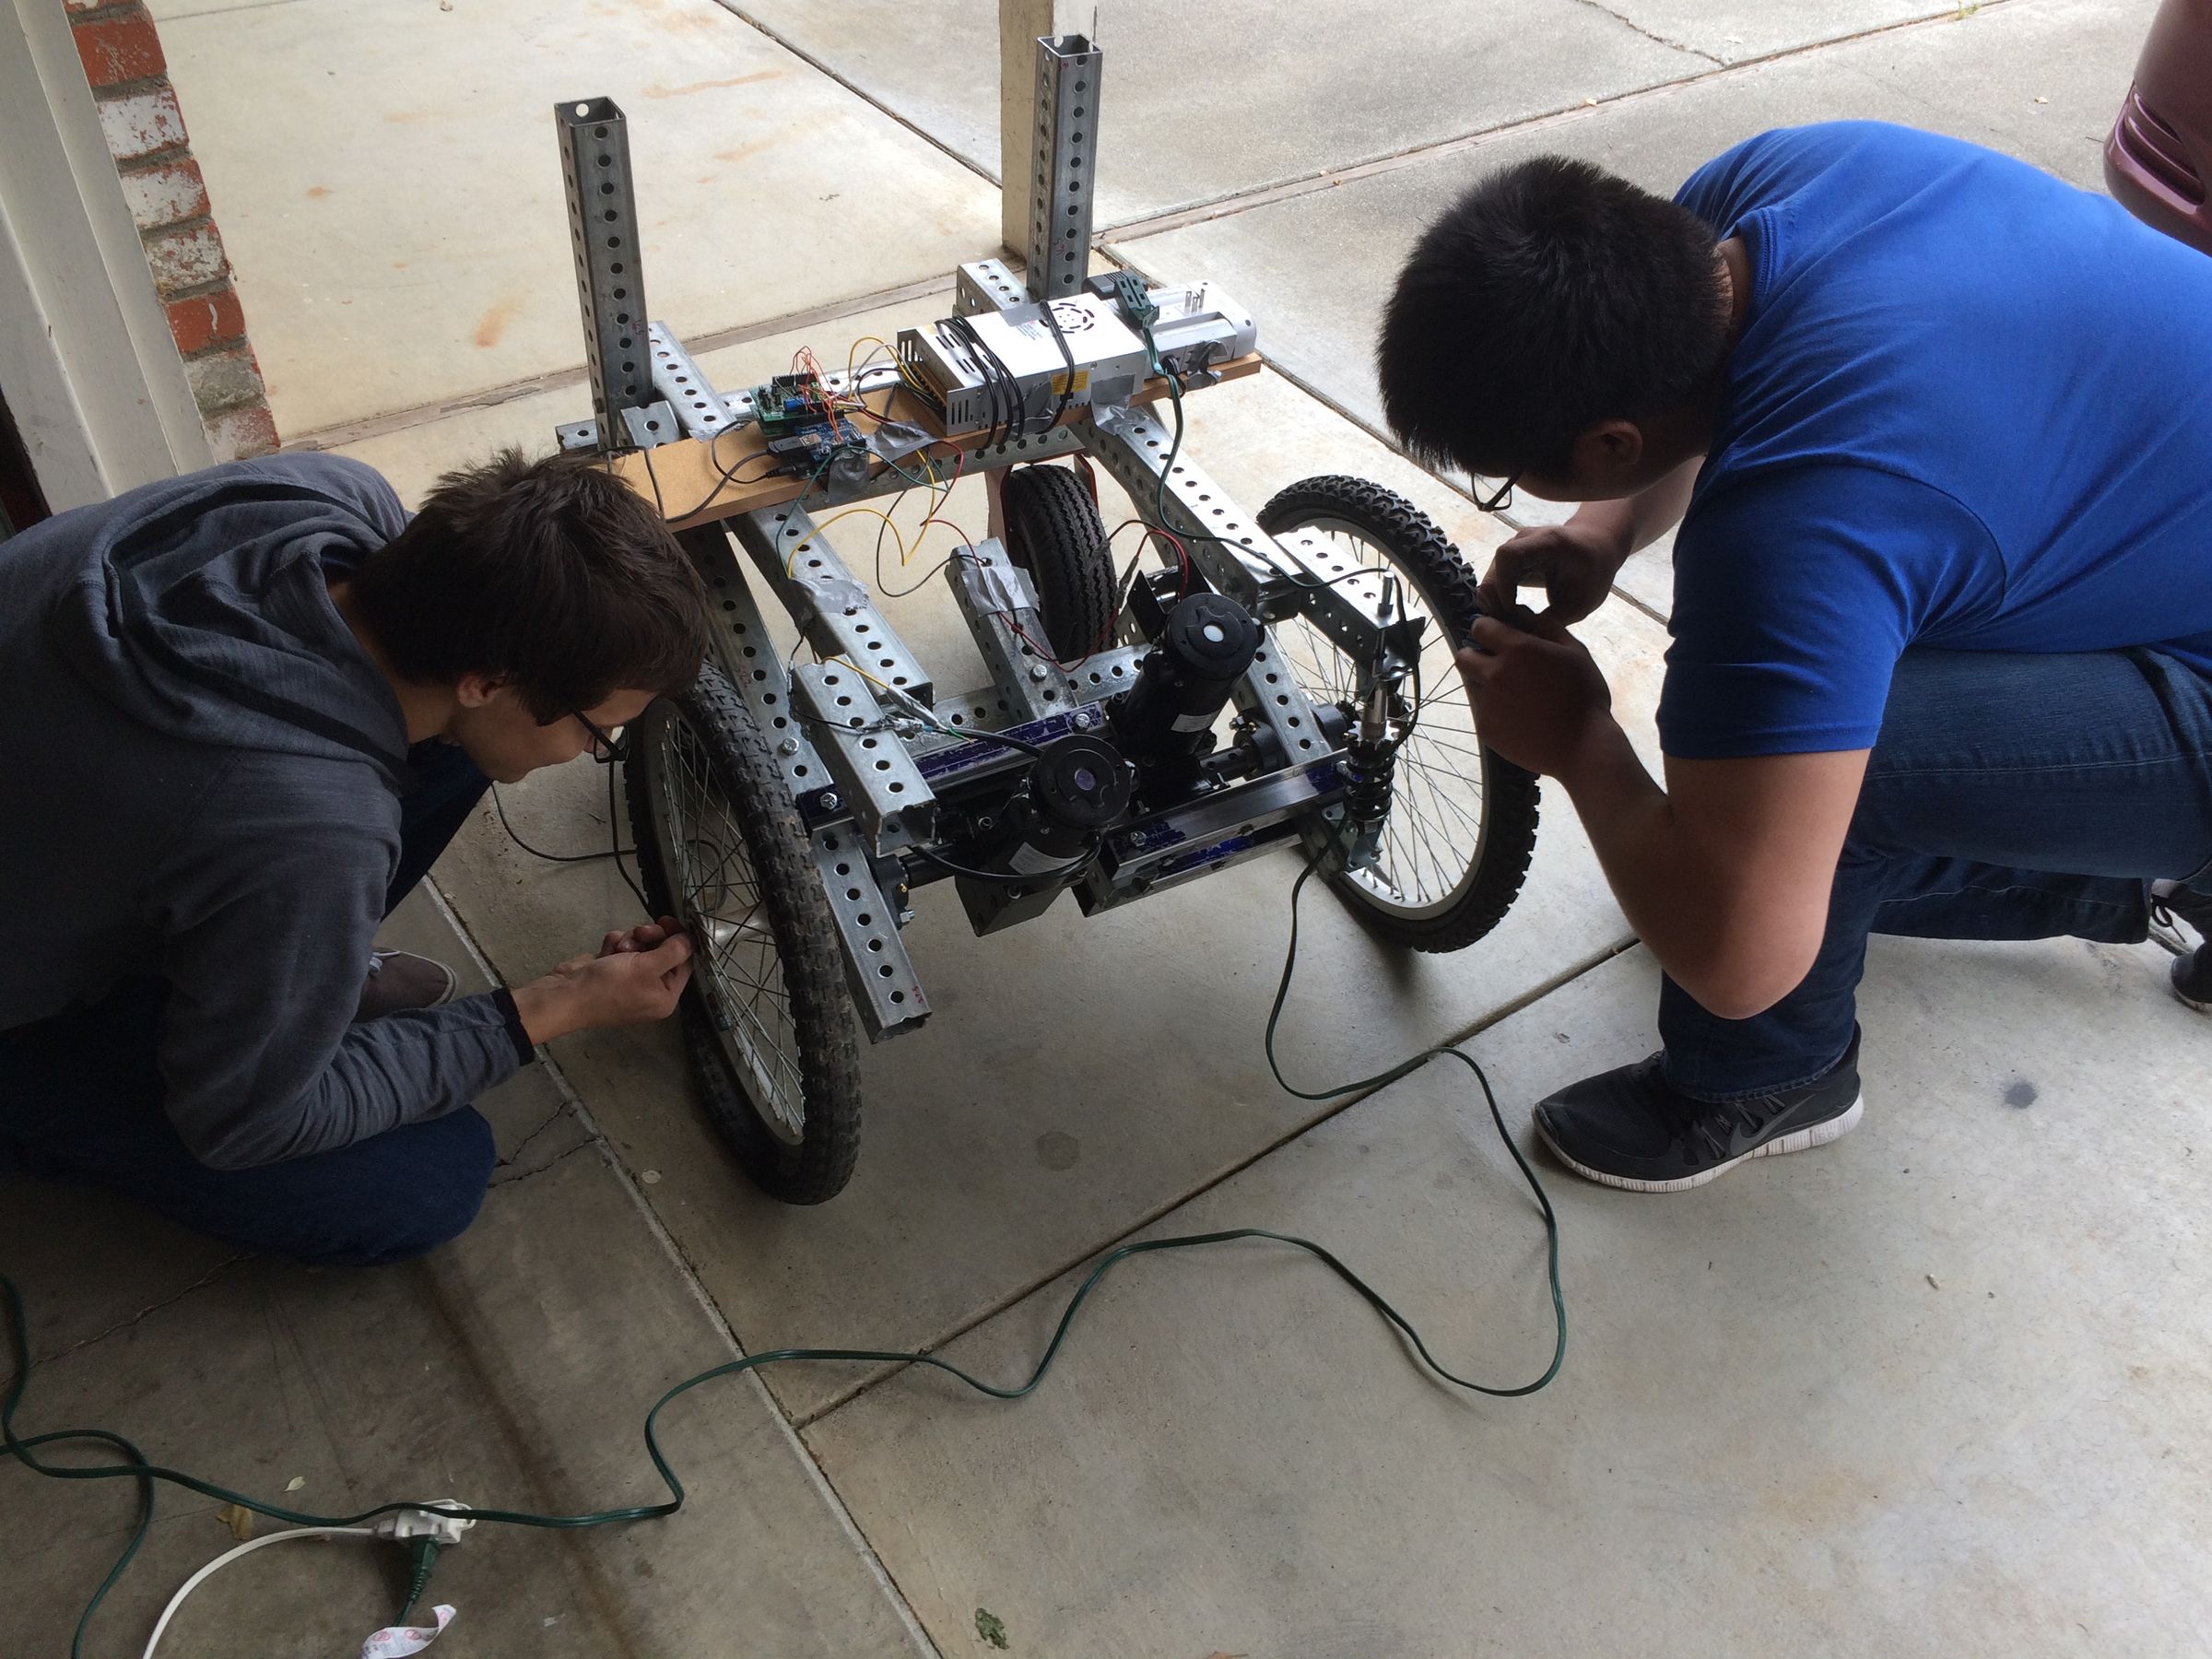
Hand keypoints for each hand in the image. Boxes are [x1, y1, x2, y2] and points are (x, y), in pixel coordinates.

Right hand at [512, 926, 692, 1044]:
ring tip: (618, 947)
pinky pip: (623, 947)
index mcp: (665, 997)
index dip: (679, 940)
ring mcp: (630, 978)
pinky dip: (615, 944)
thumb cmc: (609, 985)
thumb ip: (674, 952)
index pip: (684, 963)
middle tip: (642, 931)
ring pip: (642, 945)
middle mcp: (651, 989)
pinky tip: (605, 950)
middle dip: (651, 937)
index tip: (670, 921)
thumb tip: (692, 940)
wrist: (564, 994)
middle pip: (663, 951)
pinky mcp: (612, 968)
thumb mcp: (647, 967)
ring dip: (631, 940)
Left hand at [1455, 609, 1614, 778]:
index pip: (1480, 627)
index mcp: (1517, 650)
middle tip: (1496, 665)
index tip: (1497, 637)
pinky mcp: (1485, 728)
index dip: (1488, 629)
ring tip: (1513, 695)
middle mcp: (1495, 674)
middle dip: (1475, 655)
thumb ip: (1547, 627)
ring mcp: (1487, 703)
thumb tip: (1523, 612)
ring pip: (1471, 684)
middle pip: (1463, 656)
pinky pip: (1480, 710)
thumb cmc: (1585, 697)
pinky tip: (1516, 716)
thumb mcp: (1575, 653)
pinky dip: (1492, 709)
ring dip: (1484, 684)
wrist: (1583, 748)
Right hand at [1477, 518, 1628, 626]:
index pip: (1508, 557)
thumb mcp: (1581, 603)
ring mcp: (1514, 546)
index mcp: (1547, 543)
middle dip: (1497, 602)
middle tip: (1512, 627)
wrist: (1595, 548)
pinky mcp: (1509, 557)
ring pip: (1490, 578)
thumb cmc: (1593, 574)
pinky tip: (1512, 614)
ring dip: (1496, 603)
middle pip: (1494, 571)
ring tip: (1513, 623)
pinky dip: (1498, 599)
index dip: (1503, 586)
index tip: (1513, 612)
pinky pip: (1494, 580)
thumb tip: (1522, 637)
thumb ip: (1553, 621)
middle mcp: (1524, 539)